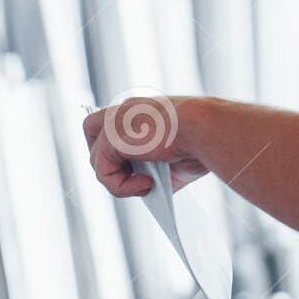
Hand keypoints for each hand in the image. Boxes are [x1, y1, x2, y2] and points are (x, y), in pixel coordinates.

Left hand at [83, 95, 208, 195]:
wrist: (204, 128)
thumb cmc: (199, 139)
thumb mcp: (175, 157)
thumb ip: (157, 170)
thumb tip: (149, 189)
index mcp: (138, 109)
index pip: (114, 126)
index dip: (118, 150)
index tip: (135, 169)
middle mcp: (122, 110)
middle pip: (94, 135)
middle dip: (107, 161)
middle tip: (132, 179)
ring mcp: (113, 123)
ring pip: (98, 161)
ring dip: (120, 182)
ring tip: (149, 186)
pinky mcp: (110, 139)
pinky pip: (103, 173)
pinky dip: (122, 187)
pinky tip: (148, 185)